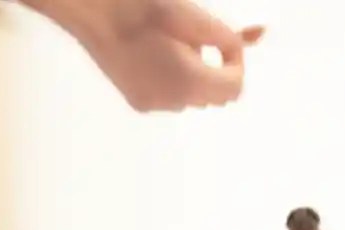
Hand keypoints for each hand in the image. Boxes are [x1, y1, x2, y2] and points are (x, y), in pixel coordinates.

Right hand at [39, 0, 263, 111]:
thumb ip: (224, 34)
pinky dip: (175, 82)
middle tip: (202, 40)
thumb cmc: (140, 7)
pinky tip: (157, 56)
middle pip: (216, 97)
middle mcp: (173, 100)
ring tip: (175, 45)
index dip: (236, 63)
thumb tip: (251, 41)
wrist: (93, 12)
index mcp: (189, 80)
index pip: (234, 87)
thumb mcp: (191, 14)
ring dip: (198, 77)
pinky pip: (171, 97)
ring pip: (194, 99)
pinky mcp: (138, 102)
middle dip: (219, 72)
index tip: (224, 42)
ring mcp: (153, 104)